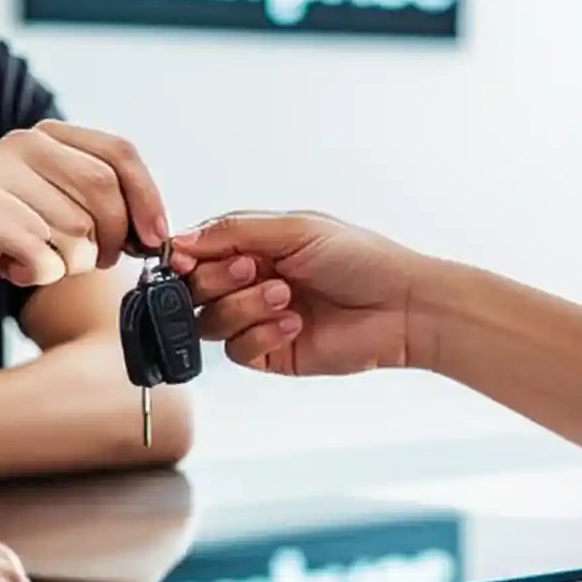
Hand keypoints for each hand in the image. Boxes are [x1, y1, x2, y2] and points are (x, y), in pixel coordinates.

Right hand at [0, 119, 167, 298]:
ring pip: (78, 230)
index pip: (121, 153)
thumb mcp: (56, 206)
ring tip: (36, 259)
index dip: (148, 197)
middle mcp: (24, 143)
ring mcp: (0, 173)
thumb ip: (101, 202)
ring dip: (69, 263)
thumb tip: (155, 231)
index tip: (154, 238)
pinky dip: (39, 275)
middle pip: (106, 192)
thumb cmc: (2, 235)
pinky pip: (44, 255)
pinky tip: (15, 269)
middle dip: (114, 239)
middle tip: (95, 261)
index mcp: (48, 136)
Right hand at [171, 211, 427, 374]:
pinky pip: (237, 350)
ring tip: (285, 298)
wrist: (401, 307)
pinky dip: (261, 335)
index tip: (183, 260)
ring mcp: (256, 319)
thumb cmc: (361, 260)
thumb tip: (180, 241)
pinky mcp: (268, 352)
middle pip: (195, 288)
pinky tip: (295, 324)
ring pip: (211, 321)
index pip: (196, 251)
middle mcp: (249, 282)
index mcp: (252, 246)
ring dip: (244, 307)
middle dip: (218, 280)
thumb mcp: (295, 229)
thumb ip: (234, 231)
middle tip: (252, 272)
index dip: (184, 257)